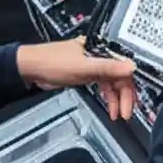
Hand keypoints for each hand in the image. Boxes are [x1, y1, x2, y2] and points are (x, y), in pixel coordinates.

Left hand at [17, 38, 137, 120]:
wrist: (30, 68)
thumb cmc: (51, 62)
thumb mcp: (83, 67)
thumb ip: (108, 68)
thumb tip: (131, 67)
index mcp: (101, 48)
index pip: (124, 67)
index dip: (129, 87)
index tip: (131, 104)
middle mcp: (100, 55)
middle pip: (120, 76)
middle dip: (124, 96)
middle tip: (126, 113)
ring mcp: (93, 64)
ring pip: (112, 83)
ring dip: (116, 99)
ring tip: (117, 114)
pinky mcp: (87, 73)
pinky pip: (103, 85)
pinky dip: (107, 96)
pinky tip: (109, 107)